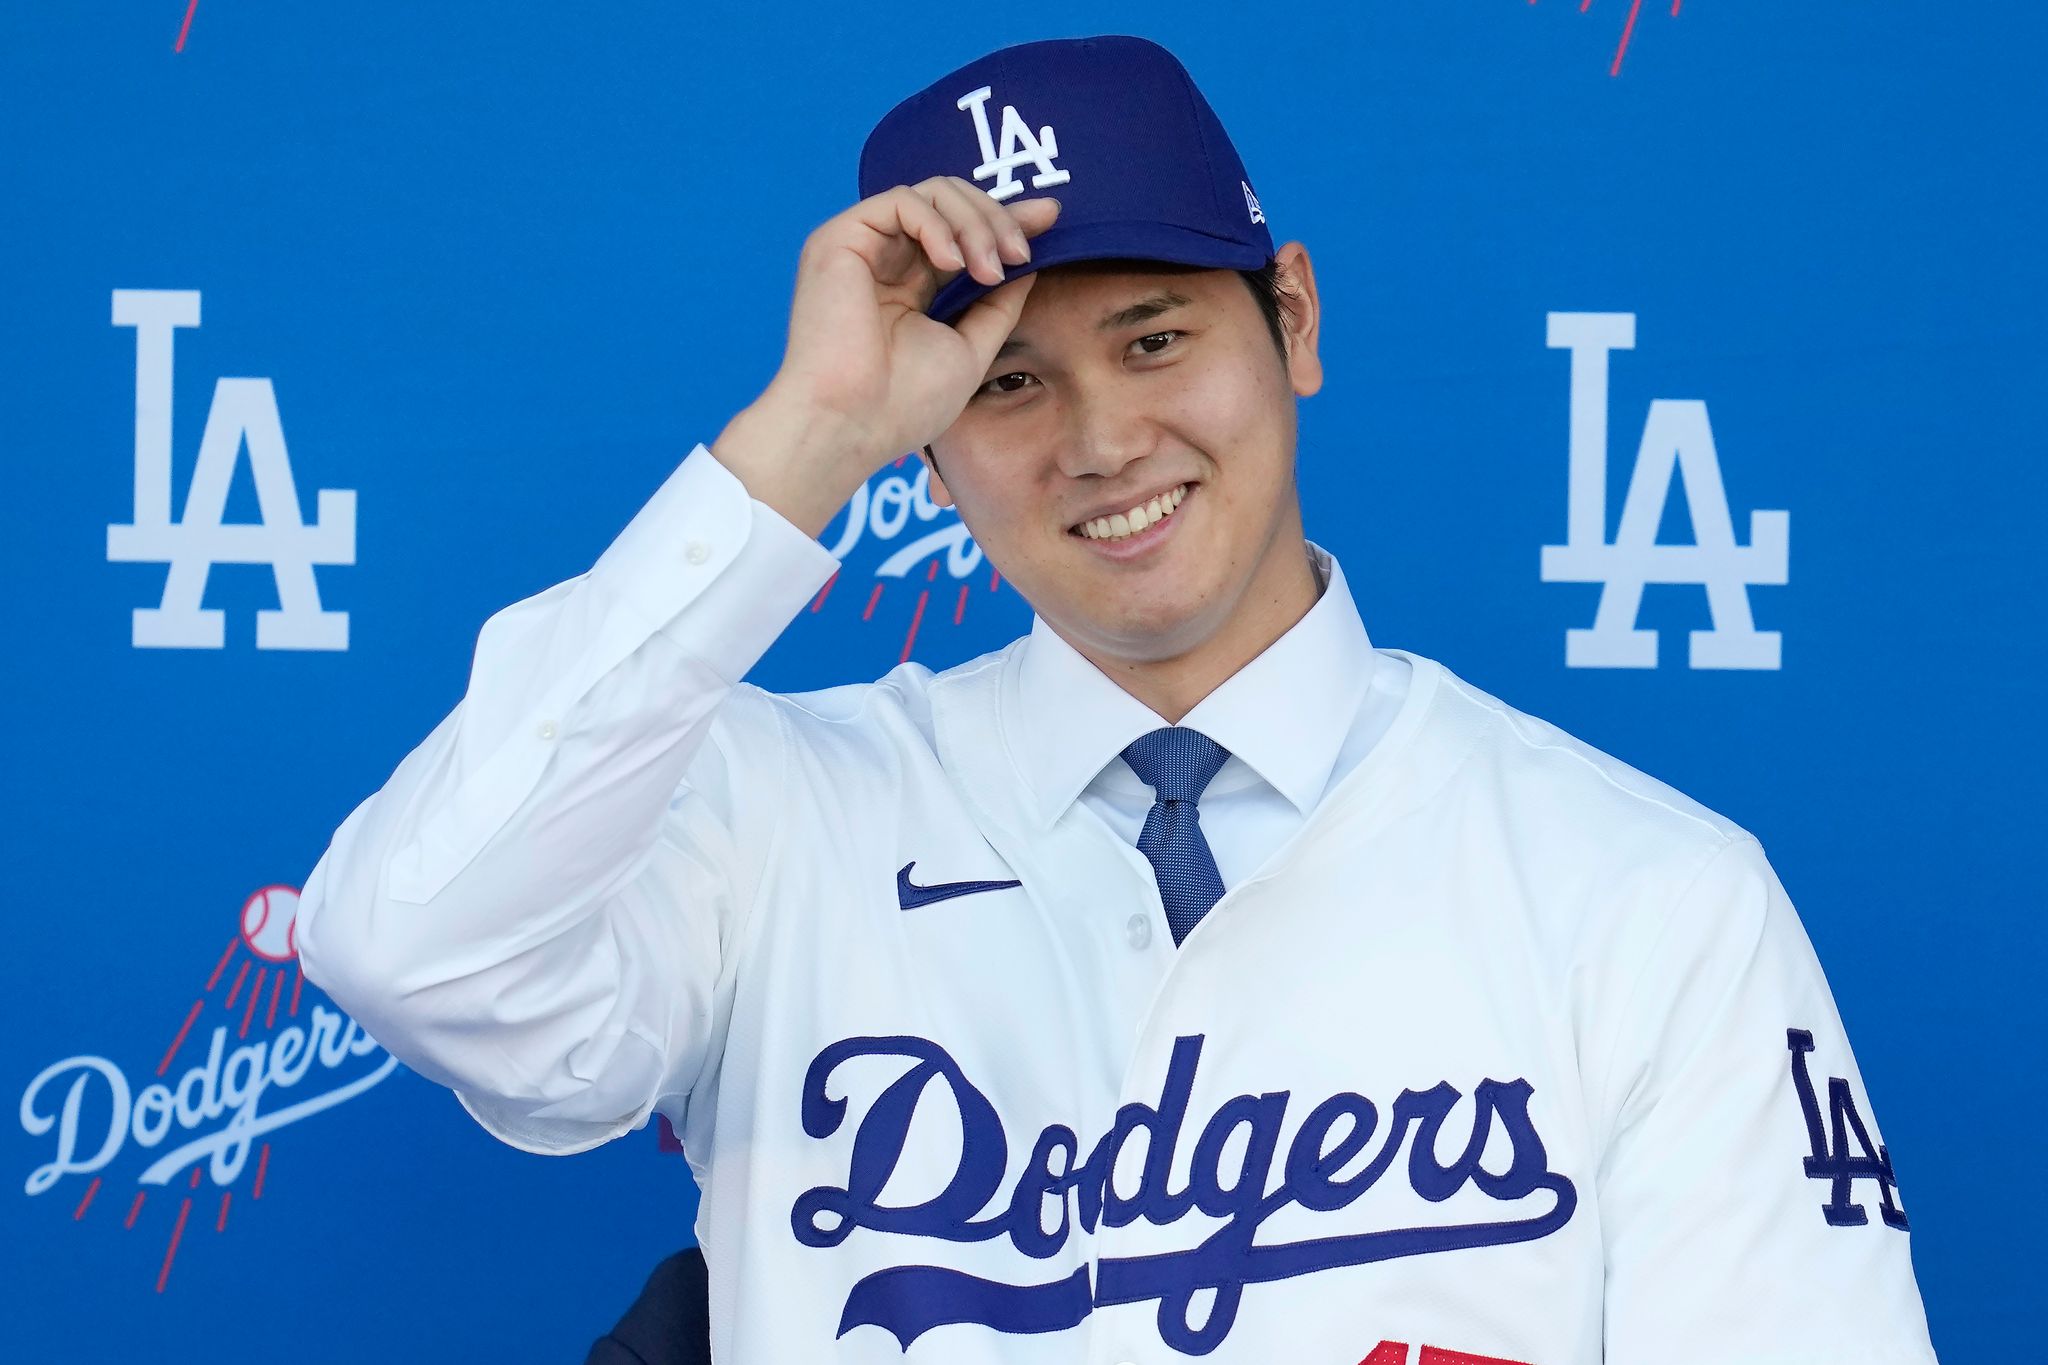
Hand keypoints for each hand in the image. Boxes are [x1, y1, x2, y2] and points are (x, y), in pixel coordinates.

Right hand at [712, 177, 1060, 535]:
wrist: (852, 424)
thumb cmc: (904, 404)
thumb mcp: (971, 348)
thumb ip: (998, 305)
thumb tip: (1029, 262)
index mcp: (911, 289)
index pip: (962, 236)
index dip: (1006, 219)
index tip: (1050, 217)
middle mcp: (886, 262)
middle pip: (952, 204)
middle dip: (997, 219)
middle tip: (1019, 255)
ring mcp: (863, 248)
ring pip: (933, 194)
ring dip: (975, 223)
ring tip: (989, 269)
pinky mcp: (839, 239)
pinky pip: (902, 200)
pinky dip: (939, 224)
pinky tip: (953, 263)